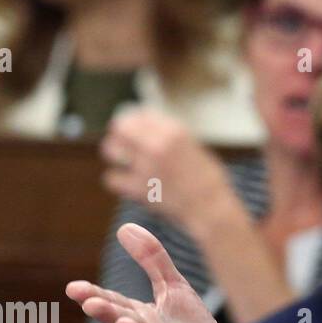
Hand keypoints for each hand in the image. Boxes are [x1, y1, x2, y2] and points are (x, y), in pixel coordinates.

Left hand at [100, 109, 232, 230]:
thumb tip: (148, 130)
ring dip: (114, 152)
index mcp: (175, 132)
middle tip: (121, 139)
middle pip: (121, 127)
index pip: (141, 114)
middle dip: (119, 132)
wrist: (210, 207)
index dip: (135, 119)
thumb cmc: (207, 179)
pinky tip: (124, 180)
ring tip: (120, 157)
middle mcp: (157, 145)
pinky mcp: (137, 188)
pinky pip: (111, 178)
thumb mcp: (194, 148)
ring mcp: (145, 166)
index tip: (133, 124)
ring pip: (110, 149)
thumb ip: (171, 138)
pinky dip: (116, 179)